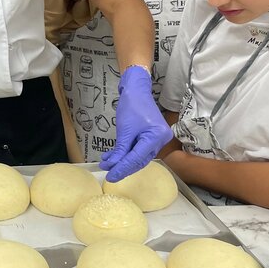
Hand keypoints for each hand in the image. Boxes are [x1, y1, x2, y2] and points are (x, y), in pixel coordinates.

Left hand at [99, 66, 171, 181]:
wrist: (137, 90)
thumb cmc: (132, 106)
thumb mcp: (124, 130)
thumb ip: (120, 150)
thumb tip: (111, 166)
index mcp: (156, 136)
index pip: (137, 158)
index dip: (123, 169)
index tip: (110, 176)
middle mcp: (160, 140)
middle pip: (140, 160)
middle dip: (123, 167)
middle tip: (108, 173)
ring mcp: (158, 140)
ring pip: (139, 157)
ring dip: (123, 161)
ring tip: (107, 163)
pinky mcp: (152, 138)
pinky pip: (139, 150)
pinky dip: (126, 154)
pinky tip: (113, 156)